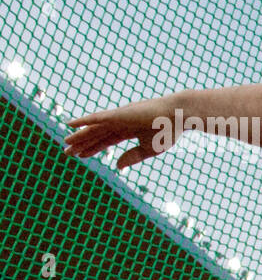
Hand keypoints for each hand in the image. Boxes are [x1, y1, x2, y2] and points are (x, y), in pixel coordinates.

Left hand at [63, 94, 182, 169]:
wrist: (178, 116)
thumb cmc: (169, 131)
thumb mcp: (150, 149)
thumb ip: (132, 157)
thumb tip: (115, 166)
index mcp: (129, 130)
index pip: (107, 140)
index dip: (94, 148)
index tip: (80, 155)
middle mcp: (121, 122)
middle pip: (97, 134)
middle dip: (83, 143)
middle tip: (67, 152)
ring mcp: (119, 117)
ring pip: (94, 127)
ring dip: (79, 135)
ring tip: (65, 142)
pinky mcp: (119, 114)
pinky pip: (97, 118)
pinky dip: (83, 120)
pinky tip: (71, 124)